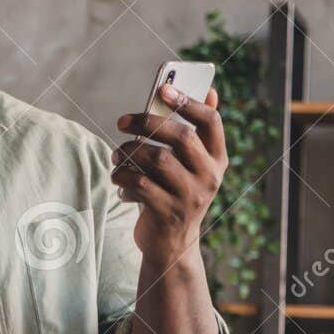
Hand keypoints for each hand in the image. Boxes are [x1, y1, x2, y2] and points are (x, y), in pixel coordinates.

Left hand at [113, 85, 227, 268]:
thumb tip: (212, 91)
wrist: (171, 245)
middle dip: (147, 123)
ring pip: (156, 159)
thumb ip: (196, 132)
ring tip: (116, 155)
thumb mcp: (192, 165)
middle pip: (181, 137)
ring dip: (129, 151)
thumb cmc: (176, 193)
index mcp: (217, 159)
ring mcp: (190, 197)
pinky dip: (123, 177)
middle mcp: (209, 177)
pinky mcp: (168, 213)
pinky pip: (140, 184)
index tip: (164, 89)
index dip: (189, 102)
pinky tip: (119, 178)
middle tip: (122, 121)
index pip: (210, 122)